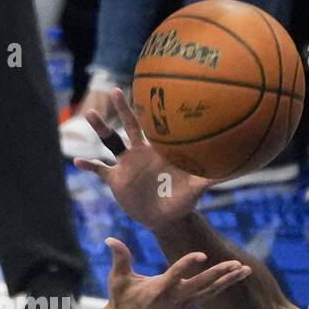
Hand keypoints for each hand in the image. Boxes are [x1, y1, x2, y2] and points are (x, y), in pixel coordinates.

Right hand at [73, 89, 215, 229]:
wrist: (163, 218)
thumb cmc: (181, 201)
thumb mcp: (195, 189)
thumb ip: (208, 178)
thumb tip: (232, 169)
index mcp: (158, 151)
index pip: (154, 127)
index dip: (151, 111)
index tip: (149, 91)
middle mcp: (140, 153)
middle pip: (129, 126)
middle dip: (123, 108)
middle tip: (116, 89)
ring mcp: (126, 165)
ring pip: (110, 142)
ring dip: (100, 129)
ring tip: (89, 115)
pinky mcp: (115, 180)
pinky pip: (99, 170)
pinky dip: (89, 165)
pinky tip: (76, 161)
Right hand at [92, 236, 250, 308]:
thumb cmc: (120, 298)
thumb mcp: (117, 278)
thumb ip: (119, 257)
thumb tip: (109, 239)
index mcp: (158, 289)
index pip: (176, 275)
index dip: (188, 264)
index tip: (202, 254)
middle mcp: (173, 298)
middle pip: (201, 285)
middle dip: (219, 274)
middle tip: (236, 264)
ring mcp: (182, 304)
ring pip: (209, 291)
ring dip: (228, 281)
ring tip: (245, 270)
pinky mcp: (185, 306)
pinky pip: (208, 295)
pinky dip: (221, 286)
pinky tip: (234, 277)